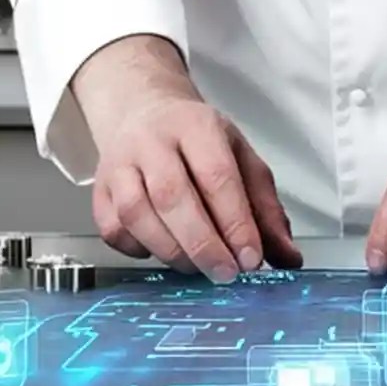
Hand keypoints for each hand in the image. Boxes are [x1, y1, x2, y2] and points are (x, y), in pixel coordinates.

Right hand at [91, 97, 302, 281]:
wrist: (142, 112)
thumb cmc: (197, 142)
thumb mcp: (241, 160)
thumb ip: (266, 210)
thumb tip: (288, 258)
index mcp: (196, 126)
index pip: (217, 176)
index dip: (235, 222)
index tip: (250, 258)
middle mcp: (151, 141)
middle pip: (172, 196)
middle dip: (203, 244)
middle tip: (225, 273)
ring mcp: (118, 164)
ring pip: (136, 214)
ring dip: (171, 250)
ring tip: (197, 267)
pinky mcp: (98, 190)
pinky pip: (113, 229)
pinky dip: (139, 250)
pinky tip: (162, 251)